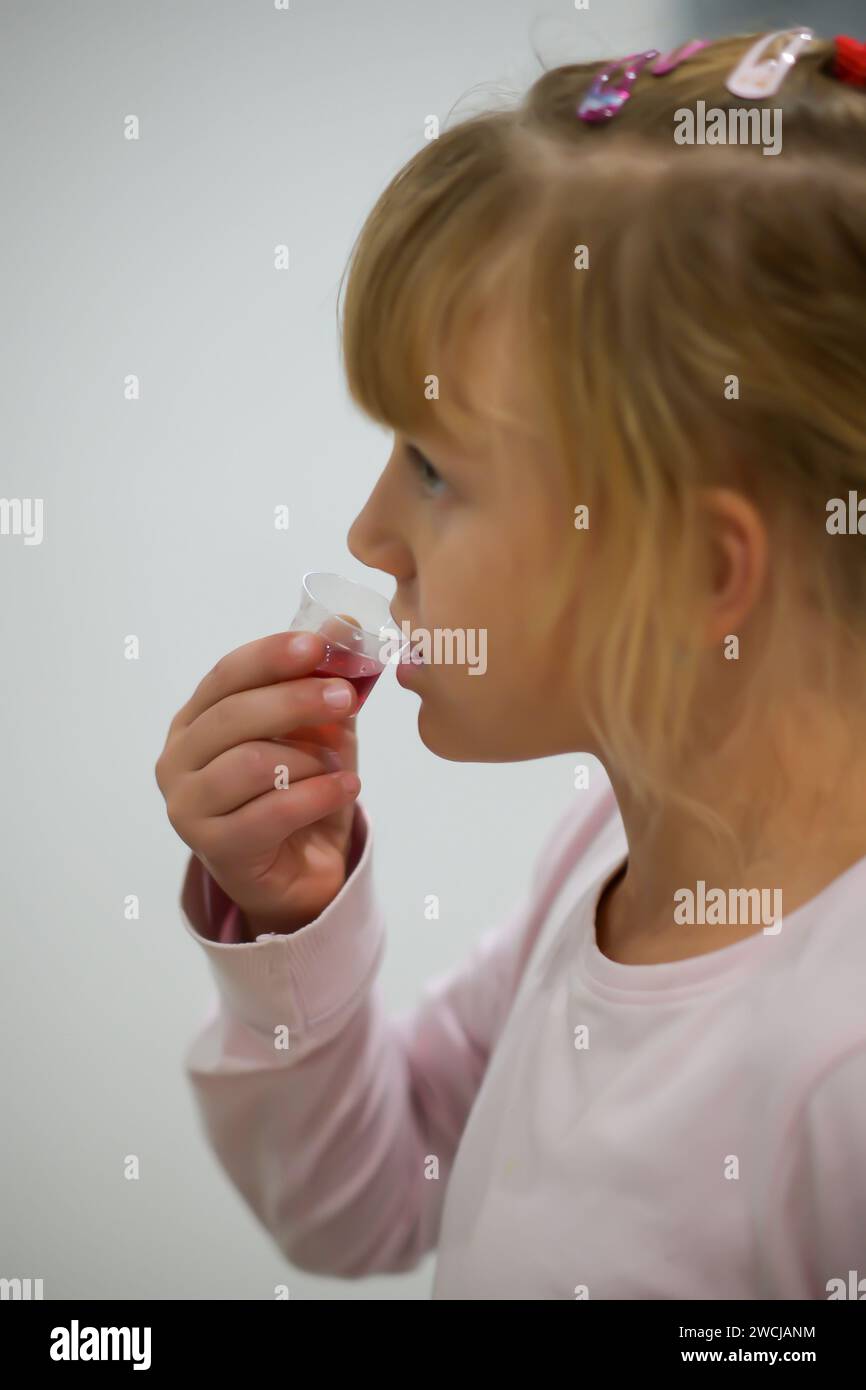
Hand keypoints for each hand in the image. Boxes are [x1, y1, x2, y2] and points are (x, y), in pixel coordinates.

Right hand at [156, 627, 361, 930]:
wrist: (301, 870)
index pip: (226, 675)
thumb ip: (323, 680)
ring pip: (249, 764)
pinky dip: (316, 796)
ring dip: (307, 758)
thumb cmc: (299, 788)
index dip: (270, 656)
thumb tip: (342, 623)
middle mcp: (179, 759)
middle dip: (294, 700)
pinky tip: (346, 788)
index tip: (317, 645)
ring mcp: (188, 806)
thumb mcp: (319, 729)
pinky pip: (269, 813)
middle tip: (344, 696)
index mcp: (196, 720)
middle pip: (233, 715)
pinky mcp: (214, 849)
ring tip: (340, 765)